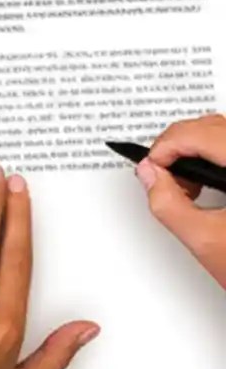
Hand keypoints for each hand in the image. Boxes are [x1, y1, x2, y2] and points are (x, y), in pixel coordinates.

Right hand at [137, 114, 225, 288]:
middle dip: (180, 149)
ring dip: (198, 152)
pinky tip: (211, 185)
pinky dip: (216, 159)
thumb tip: (150, 174)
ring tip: (190, 187)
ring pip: (224, 133)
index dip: (166, 147)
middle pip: (213, 127)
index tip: (153, 167)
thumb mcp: (205, 241)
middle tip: (166, 177)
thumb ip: (167, 203)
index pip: (199, 134)